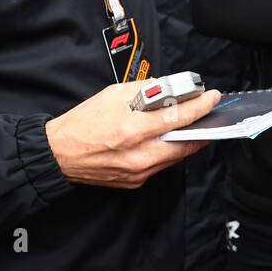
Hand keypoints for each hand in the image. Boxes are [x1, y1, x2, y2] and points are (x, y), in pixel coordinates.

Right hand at [45, 81, 221, 188]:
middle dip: (203, 128)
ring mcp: (138, 171)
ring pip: (177, 156)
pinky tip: (170, 139)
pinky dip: (170, 151)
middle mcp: (139, 155)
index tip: (212, 98)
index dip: (201, 106)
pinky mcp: (135, 181)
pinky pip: (162, 165)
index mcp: (133, 130)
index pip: (179, 118)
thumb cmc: (83, 122)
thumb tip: (172, 89)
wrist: (59, 153)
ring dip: (188, 140)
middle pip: (187, 143)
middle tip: (209, 114)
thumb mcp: (115, 94)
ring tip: (193, 125)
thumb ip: (147, 91)